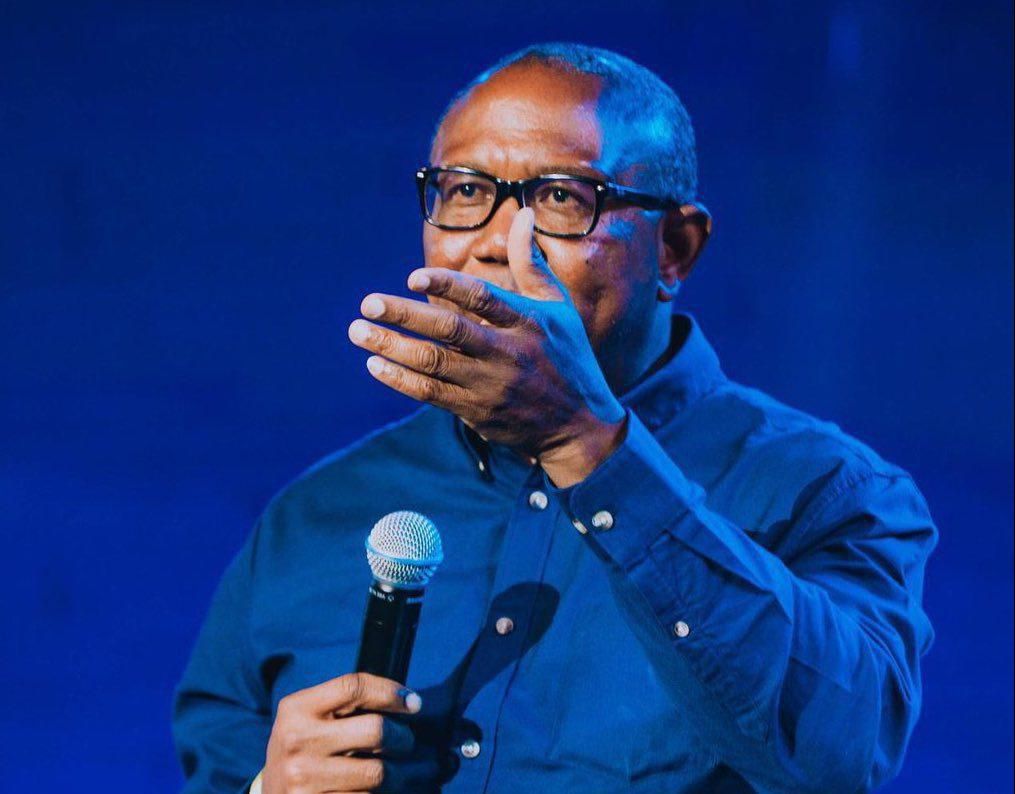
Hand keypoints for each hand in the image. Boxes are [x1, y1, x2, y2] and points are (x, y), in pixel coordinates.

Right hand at [261, 672, 437, 792]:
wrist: (271, 793)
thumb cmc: (303, 748)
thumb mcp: (309, 717)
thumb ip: (344, 704)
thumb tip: (407, 701)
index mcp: (297, 709)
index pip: (353, 686)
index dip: (390, 692)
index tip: (413, 703)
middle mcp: (297, 741)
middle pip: (375, 730)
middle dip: (402, 737)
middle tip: (406, 742)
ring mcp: (304, 778)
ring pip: (377, 772)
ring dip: (398, 772)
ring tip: (399, 770)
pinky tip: (378, 790)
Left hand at [348, 208, 626, 486]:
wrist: (580, 425)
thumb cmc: (567, 355)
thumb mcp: (557, 307)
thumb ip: (530, 263)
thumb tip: (523, 215)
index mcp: (528, 321)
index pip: (482, 298)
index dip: (446, 285)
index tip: (413, 277)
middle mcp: (508, 353)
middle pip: (449, 330)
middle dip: (404, 315)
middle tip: (367, 302)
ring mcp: (491, 385)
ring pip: (433, 363)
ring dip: (391, 347)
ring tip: (358, 331)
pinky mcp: (478, 412)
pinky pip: (432, 394)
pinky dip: (402, 380)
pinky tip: (376, 365)